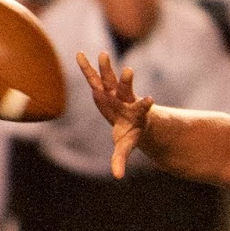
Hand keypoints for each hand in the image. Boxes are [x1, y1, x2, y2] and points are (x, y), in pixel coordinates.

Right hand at [77, 50, 154, 177]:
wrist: (130, 118)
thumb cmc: (129, 133)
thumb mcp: (125, 145)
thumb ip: (120, 159)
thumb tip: (118, 177)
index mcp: (133, 114)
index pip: (141, 108)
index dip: (144, 105)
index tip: (150, 99)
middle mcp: (124, 99)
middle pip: (125, 89)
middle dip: (125, 81)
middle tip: (129, 71)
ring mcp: (114, 91)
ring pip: (109, 78)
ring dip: (106, 68)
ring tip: (103, 54)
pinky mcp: (103, 87)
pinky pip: (93, 76)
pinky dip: (86, 67)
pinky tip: (78, 53)